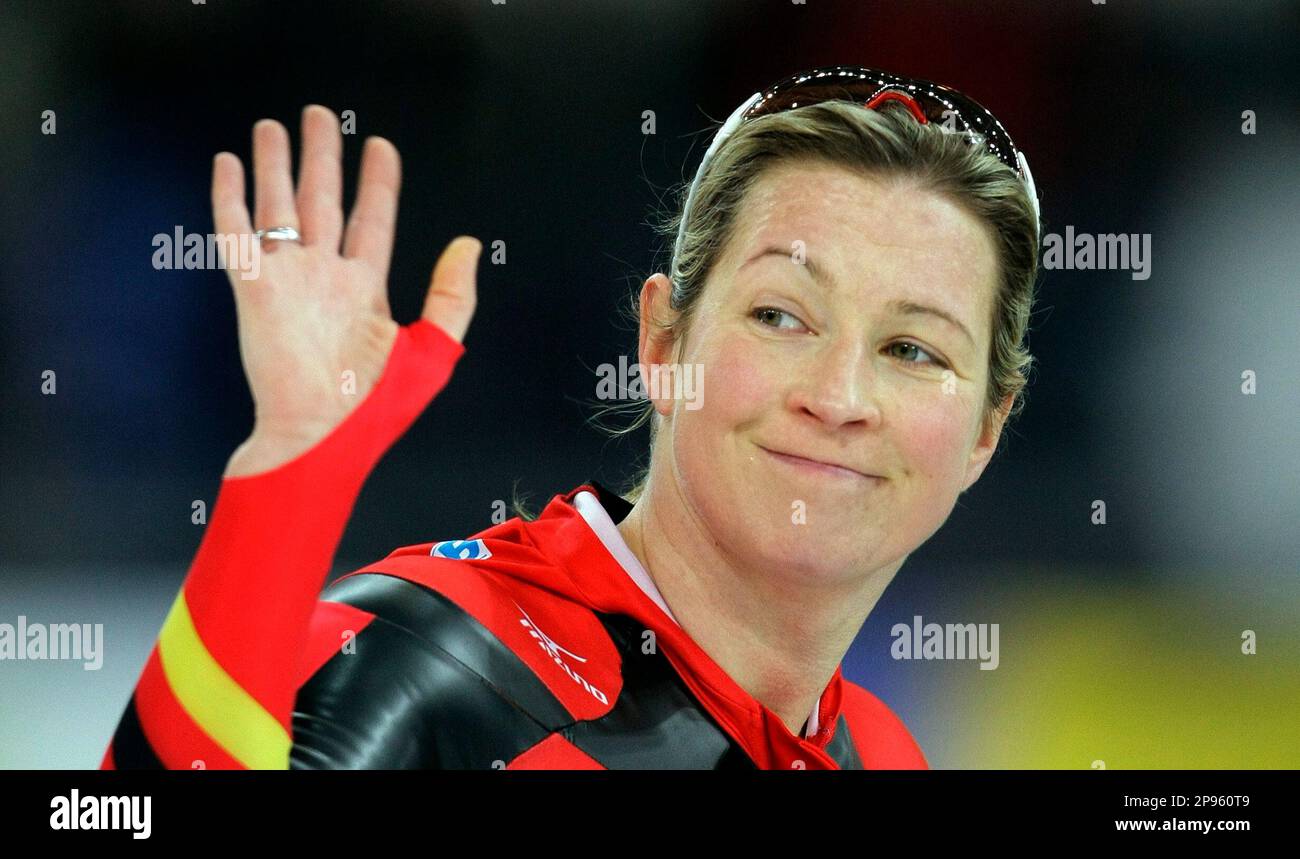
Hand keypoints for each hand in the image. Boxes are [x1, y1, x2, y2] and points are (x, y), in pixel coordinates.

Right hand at [213, 106, 480, 475]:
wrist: (319, 439)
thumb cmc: (374, 409)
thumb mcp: (432, 352)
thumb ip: (452, 298)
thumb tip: (468, 245)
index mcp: (367, 289)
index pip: (373, 219)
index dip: (378, 182)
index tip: (380, 147)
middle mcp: (326, 276)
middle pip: (323, 200)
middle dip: (321, 157)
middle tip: (319, 116)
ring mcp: (288, 280)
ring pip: (279, 206)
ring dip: (275, 165)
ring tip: (274, 125)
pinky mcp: (253, 290)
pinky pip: (237, 233)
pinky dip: (231, 198)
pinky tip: (230, 165)